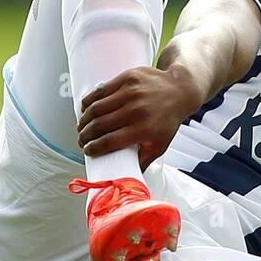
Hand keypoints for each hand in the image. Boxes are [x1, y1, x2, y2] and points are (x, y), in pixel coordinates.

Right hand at [77, 65, 201, 168]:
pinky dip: (89, 101)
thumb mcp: (160, 144)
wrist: (179, 90)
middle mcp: (136, 110)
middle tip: (81, 140)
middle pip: (99, 125)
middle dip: (85, 136)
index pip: (109, 142)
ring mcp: (131, 93)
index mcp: (144, 129)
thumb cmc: (167, 121)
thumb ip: (143, 161)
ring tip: (81, 127)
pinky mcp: (127, 78)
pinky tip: (85, 109)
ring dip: (84, 120)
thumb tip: (128, 181)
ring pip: (96, 108)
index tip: (87, 152)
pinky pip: (100, 91)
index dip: (94, 148)